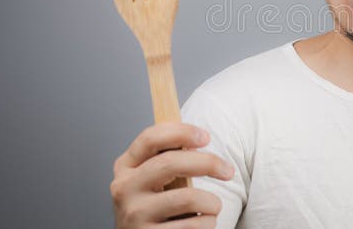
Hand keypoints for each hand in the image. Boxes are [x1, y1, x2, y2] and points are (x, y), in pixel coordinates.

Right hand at [111, 122, 234, 227]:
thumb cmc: (155, 206)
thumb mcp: (151, 179)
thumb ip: (167, 159)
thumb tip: (199, 138)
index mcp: (126, 166)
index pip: (150, 138)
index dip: (181, 132)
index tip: (206, 137)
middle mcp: (124, 188)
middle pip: (170, 163)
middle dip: (208, 163)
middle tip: (228, 171)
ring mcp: (134, 214)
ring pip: (187, 198)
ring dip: (212, 203)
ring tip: (212, 208)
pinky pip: (191, 226)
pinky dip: (207, 223)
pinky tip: (203, 223)